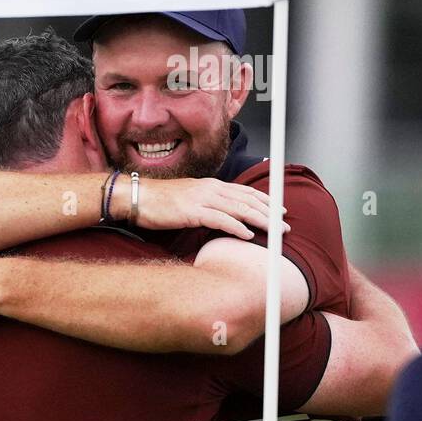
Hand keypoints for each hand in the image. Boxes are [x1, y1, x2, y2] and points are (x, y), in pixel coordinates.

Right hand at [122, 177, 286, 238]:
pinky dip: (237, 227)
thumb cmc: (160, 201)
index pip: (245, 191)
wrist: (136, 197)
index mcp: (211, 185)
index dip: (266, 201)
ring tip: (275, 231)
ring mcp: (202, 199)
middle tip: (285, 225)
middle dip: (269, 212)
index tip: (280, 210)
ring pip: (239, 208)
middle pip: (247, 200)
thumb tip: (223, 215)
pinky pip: (220, 219)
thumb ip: (207, 204)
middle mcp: (210, 188)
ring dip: (260, 220)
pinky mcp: (192, 211)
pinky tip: (248, 235)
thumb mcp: (189, 199)